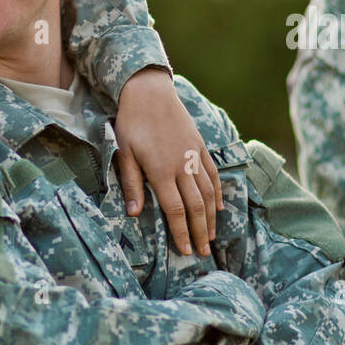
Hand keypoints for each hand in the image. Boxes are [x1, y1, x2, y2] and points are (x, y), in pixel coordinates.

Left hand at [114, 68, 220, 256]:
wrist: (150, 92)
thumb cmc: (132, 123)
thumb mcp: (124, 153)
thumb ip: (132, 183)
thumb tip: (134, 213)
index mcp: (161, 171)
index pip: (175, 210)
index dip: (181, 232)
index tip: (185, 250)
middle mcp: (182, 166)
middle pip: (196, 206)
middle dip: (200, 232)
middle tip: (202, 252)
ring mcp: (194, 156)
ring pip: (209, 193)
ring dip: (211, 218)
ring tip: (212, 237)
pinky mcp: (200, 147)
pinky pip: (214, 174)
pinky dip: (218, 193)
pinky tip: (220, 207)